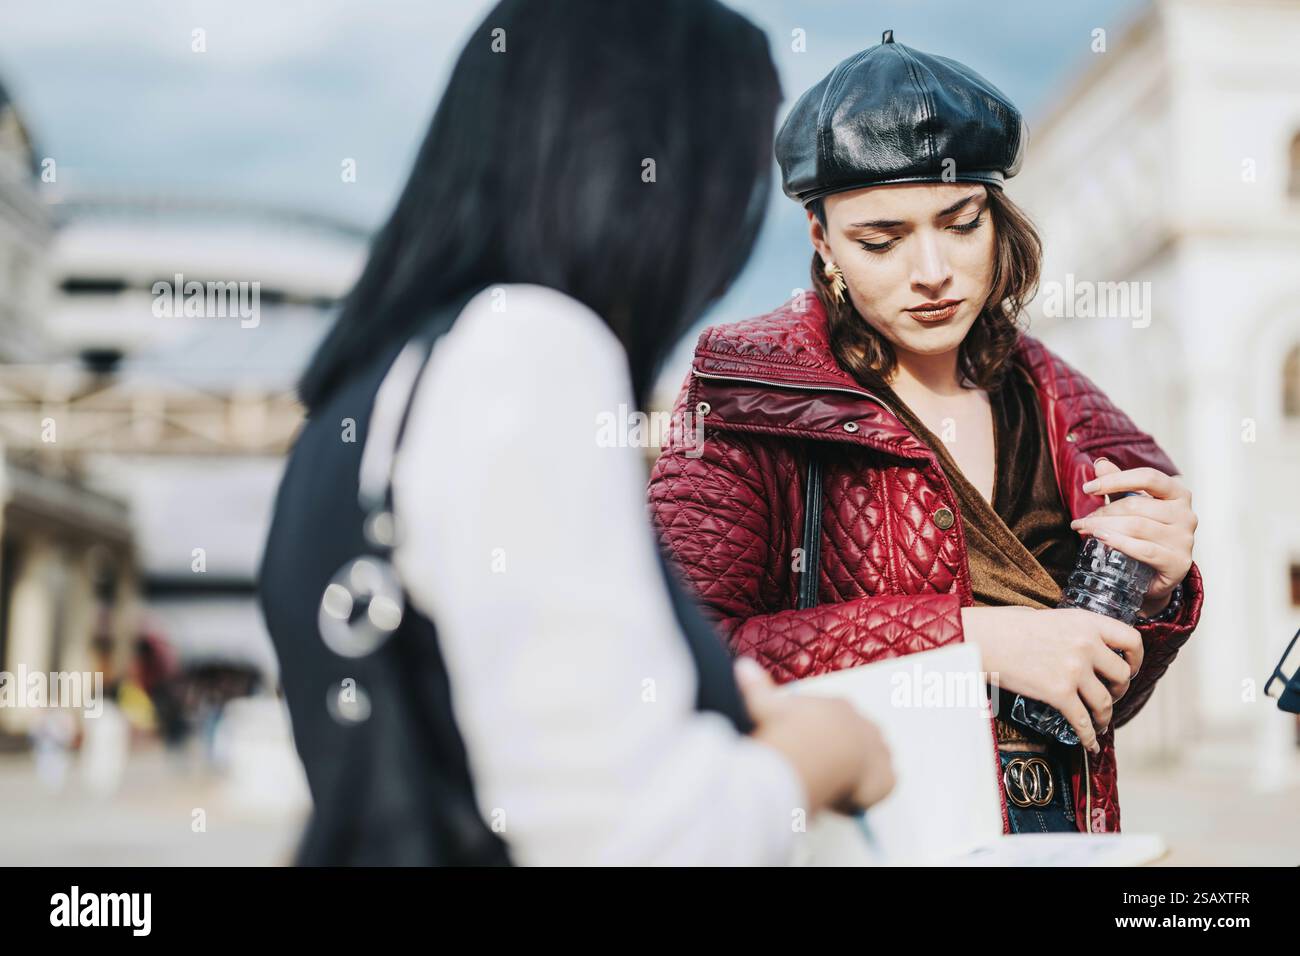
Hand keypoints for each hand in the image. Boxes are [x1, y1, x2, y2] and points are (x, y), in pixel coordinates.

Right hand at [734, 657, 894, 812]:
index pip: (837, 721)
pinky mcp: (885, 777)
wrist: (812, 750)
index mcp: (840, 707)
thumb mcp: (766, 704)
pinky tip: (846, 799)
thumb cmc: (787, 727)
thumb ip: (757, 687)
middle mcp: (864, 725)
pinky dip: (868, 794)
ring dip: (858, 774)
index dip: (820, 739)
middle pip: (858, 741)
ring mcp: (878, 750)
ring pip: (873, 762)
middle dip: (842, 755)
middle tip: (818, 772)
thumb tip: (742, 665)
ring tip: (833, 787)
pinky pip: (882, 785)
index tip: (804, 751)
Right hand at [960, 605, 1143, 752]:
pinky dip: (1089, 737)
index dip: (1136, 659)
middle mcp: (1086, 645)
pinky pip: (1082, 721)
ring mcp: (1073, 670)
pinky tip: (1090, 743)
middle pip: (1122, 675)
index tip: (1130, 668)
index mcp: (1086, 622)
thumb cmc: (1005, 626)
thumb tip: (1082, 646)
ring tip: (1099, 721)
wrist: (980, 639)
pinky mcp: (1058, 693)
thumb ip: (1072, 631)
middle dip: (1119, 690)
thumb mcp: (1048, 617)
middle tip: (1110, 696)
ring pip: (1105, 702)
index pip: (1132, 640)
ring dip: (1105, 716)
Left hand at [1070, 458, 1195, 616]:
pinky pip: (1144, 550)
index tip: (1088, 488)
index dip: (1115, 480)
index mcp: (1178, 494)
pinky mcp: (1178, 562)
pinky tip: (1101, 540)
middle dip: (1103, 511)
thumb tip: (1100, 464)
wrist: (1158, 575)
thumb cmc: (1146, 535)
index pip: (1148, 477)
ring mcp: (1184, 539)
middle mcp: (1186, 515)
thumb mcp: (1133, 506)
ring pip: (1137, 527)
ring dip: (1104, 527)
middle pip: (1136, 505)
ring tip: (1084, 530)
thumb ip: (1119, 485)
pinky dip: (1119, 543)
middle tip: (1081, 521)